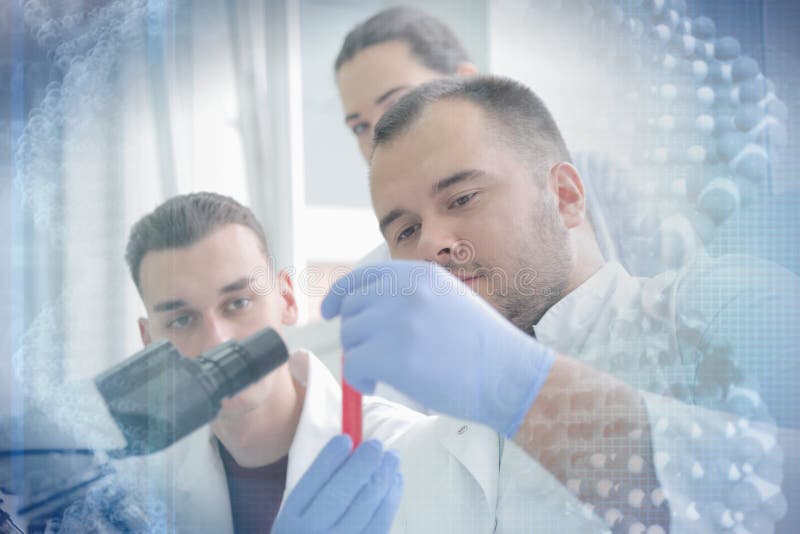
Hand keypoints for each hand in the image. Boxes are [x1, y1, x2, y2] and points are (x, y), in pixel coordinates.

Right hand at [272, 435, 401, 533]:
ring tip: (392, 457)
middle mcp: (313, 531)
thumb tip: (349, 448)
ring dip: (383, 475)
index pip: (312, 481)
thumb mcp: (299, 514)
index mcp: (292, 517)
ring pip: (366, 504)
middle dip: (362, 462)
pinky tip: (395, 481)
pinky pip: (381, 521)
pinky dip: (391, 497)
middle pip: (341, 491)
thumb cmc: (311, 531)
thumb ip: (317, 487)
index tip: (345, 438)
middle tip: (376, 444)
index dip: (330, 457)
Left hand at [322, 261, 554, 436]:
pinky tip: (377, 384)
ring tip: (382, 373)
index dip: (339, 295)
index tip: (329, 312)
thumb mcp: (448, 300)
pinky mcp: (395, 355)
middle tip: (369, 356)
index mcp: (419, 274)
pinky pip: (353, 364)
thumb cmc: (482, 346)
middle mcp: (406, 290)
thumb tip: (365, 310)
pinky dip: (359, 378)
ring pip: (350, 337)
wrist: (509, 374)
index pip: (361, 277)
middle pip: (351, 309)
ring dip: (359, 358)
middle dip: (354, 334)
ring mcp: (399, 321)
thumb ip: (409, 297)